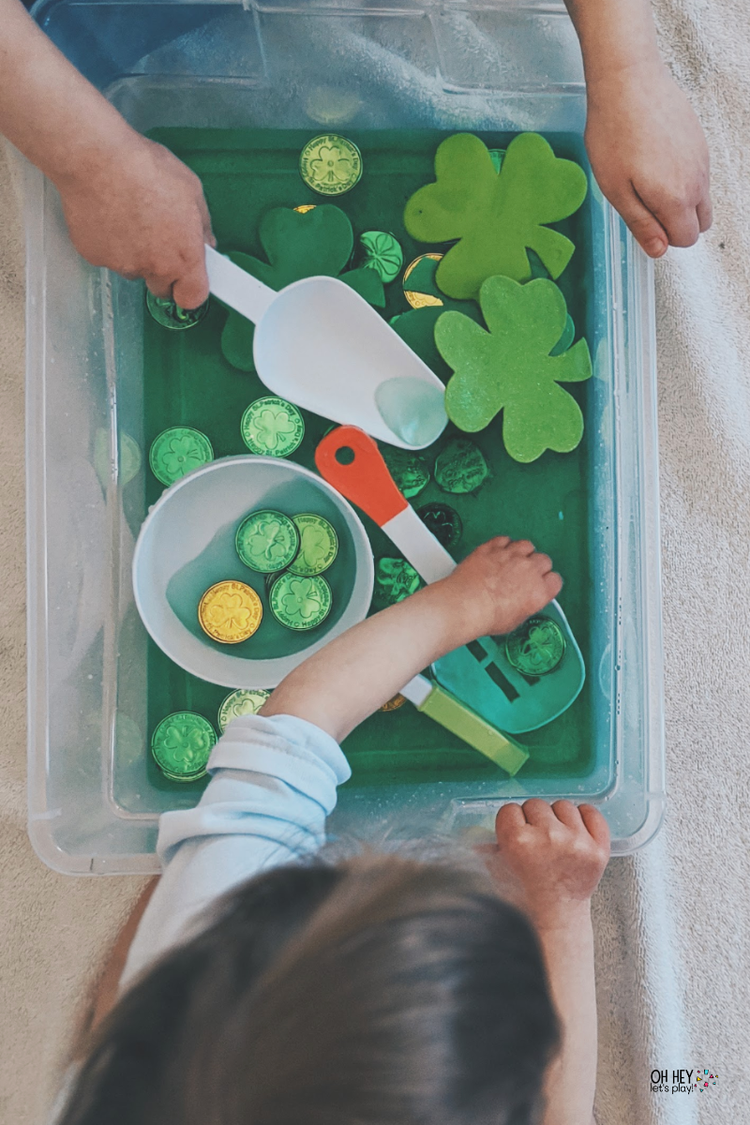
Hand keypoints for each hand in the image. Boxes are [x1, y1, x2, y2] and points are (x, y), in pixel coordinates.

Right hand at [56, 132, 214, 307]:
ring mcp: (122, 265)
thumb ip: (202, 226)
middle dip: (162, 271)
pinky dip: (109, 242)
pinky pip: (107, 256)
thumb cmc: (145, 168)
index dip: (190, 290)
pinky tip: (109, 214)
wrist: (97, 158)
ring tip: (130, 217)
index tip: (188, 281)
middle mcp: (154, 268)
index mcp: (183, 256)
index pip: (192, 298)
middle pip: (161, 288)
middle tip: (158, 241)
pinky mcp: (95, 257)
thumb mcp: (191, 190)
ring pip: (133, 270)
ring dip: (134, 254)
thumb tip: (205, 243)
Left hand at [439, 536, 561, 643]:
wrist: (464, 605)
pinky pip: (504, 539)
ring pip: (526, 545)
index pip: (555, 580)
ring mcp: (511, 556)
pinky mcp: (492, 548)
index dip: (547, 582)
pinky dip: (503, 545)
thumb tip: (522, 603)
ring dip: (521, 552)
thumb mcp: (515, 621)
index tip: (540, 584)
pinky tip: (497, 553)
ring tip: (512, 561)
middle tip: (525, 574)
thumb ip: (525, 605)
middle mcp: (529, 569)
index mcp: (539, 591)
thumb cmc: (486, 617)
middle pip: (544, 560)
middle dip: (536, 566)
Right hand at [488, 799, 609, 928]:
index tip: (515, 835)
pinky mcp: (599, 849)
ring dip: (558, 819)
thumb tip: (475, 838)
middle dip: (533, 821)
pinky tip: (576, 833)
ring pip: (563, 806)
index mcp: (518, 841)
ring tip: (555, 841)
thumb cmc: (525, 897)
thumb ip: (488, 849)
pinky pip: (592, 813)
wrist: (555, 919)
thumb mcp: (498, 871)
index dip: (511, 823)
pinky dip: (584, 818)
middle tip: (536, 842)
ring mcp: (577, 843)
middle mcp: (549, 838)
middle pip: (536, 805)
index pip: (510, 810)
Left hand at [585, 58, 710, 257]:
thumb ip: (641, 224)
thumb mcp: (617, 189)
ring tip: (648, 180)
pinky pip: (699, 174)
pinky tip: (655, 159)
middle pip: (700, 224)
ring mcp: (702, 159)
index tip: (642, 219)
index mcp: (676, 198)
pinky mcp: (700, 141)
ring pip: (702, 198)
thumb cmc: (614, 132)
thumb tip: (659, 251)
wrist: (628, 79)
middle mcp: (697, 180)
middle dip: (676, 224)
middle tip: (645, 204)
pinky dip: (682, 178)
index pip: (685, 239)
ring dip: (679, 201)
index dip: (663, 237)